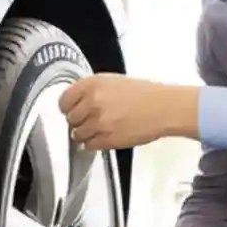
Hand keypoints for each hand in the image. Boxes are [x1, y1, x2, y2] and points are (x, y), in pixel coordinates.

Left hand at [59, 74, 199, 149]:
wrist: (163, 108)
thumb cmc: (144, 94)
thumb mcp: (112, 81)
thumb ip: (91, 90)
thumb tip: (76, 102)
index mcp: (92, 84)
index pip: (64, 100)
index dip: (68, 107)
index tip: (71, 110)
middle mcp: (93, 102)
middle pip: (70, 119)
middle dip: (78, 121)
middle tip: (89, 120)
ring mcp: (99, 122)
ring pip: (77, 134)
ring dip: (85, 134)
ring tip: (99, 129)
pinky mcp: (107, 139)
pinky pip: (89, 145)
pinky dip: (94, 143)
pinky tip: (105, 136)